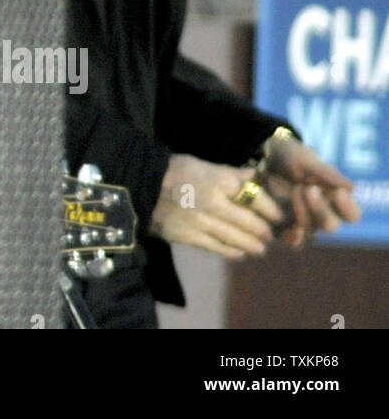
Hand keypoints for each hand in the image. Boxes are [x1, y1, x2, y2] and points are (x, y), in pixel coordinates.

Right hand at [149, 153, 283, 259]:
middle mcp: (213, 203)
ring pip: (238, 240)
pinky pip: (219, 249)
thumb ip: (231, 173)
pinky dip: (233, 252)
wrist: (140, 185)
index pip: (255, 198)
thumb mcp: (203, 164)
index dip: (271, 209)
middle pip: (251, 223)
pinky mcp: (189, 237)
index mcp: (217, 181)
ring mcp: (201, 222)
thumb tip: (258, 176)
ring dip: (254, 245)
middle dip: (265, 232)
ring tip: (259, 247)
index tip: (277, 215)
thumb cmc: (174, 170)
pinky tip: (240, 253)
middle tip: (270, 234)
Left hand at [258, 136, 361, 247]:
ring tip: (294, 189)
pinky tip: (291, 229)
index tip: (338, 193)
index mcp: (334, 200)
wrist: (264, 157)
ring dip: (303, 214)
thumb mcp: (306, 160)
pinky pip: (292, 240)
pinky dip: (293, 238)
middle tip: (307, 188)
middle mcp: (322, 214)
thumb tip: (352, 187)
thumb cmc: (292, 157)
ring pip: (310, 231)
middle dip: (319, 209)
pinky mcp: (284, 225)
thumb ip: (326, 173)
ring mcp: (303, 221)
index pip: (352, 215)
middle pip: (330, 226)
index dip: (348, 208)